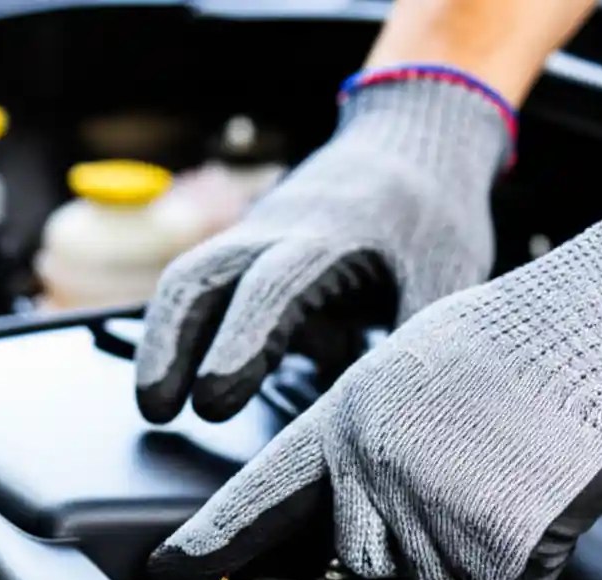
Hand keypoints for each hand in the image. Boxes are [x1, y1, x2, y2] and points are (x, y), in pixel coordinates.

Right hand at [134, 68, 515, 423]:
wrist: (415, 138)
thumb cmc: (434, 216)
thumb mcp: (447, 277)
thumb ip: (416, 341)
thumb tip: (395, 419)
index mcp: (332, 237)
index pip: (272, 290)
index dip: (241, 346)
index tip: (212, 402)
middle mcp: (276, 230)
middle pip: (201, 277)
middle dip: (172, 345)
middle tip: (154, 412)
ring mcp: (254, 235)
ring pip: (189, 279)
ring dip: (165, 340)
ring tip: (154, 408)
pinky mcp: (247, 247)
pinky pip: (201, 284)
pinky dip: (182, 329)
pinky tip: (174, 380)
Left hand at [149, 200, 601, 579]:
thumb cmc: (528, 335)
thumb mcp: (419, 364)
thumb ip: (376, 428)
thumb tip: (362, 478)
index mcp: (351, 416)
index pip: (265, 489)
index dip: (217, 536)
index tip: (175, 567)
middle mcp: (374, 466)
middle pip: (360, 557)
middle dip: (405, 544)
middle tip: (461, 488)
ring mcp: (427, 508)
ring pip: (432, 576)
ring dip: (470, 549)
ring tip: (506, 477)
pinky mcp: (489, 546)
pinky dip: (528, 558)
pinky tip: (538, 496)